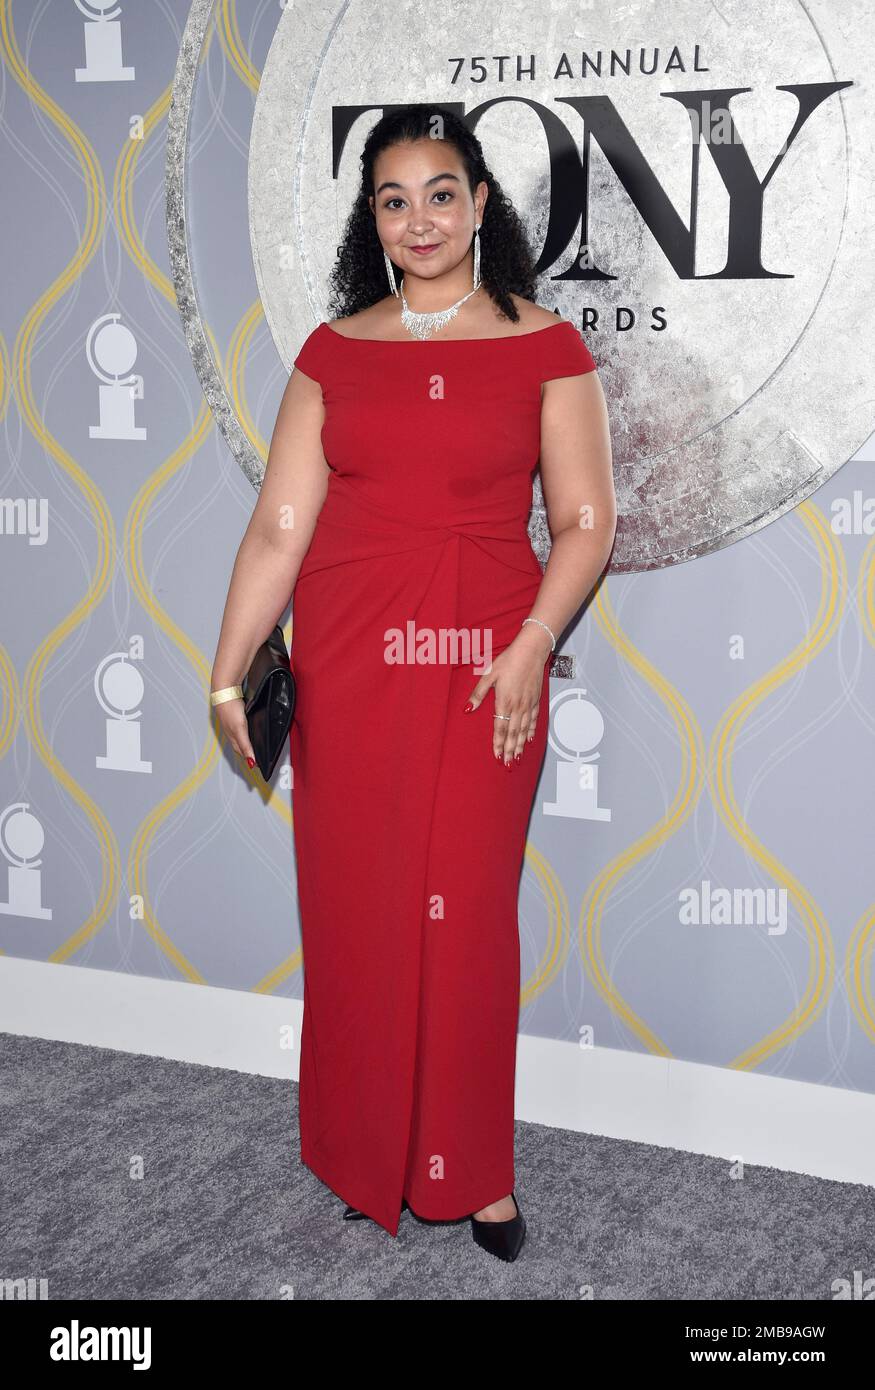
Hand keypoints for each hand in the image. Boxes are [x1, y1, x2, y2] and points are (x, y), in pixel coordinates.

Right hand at [211, 689, 257, 773]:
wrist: (225, 689)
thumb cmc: (229, 708)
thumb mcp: (240, 729)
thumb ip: (245, 745)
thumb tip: (250, 762)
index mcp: (232, 736)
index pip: (241, 751)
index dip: (249, 757)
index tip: (257, 764)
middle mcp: (231, 730)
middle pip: (241, 744)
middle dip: (248, 750)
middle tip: (257, 756)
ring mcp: (232, 721)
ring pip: (240, 734)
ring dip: (247, 739)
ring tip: (254, 743)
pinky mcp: (235, 712)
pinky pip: (241, 724)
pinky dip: (246, 727)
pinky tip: (249, 724)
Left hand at [465, 625, 551, 764]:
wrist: (531, 651)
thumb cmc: (508, 661)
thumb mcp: (488, 675)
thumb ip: (478, 694)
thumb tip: (467, 709)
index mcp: (504, 701)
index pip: (500, 728)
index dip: (497, 743)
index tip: (496, 756)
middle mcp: (517, 706)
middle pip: (513, 733)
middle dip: (509, 750)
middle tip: (507, 765)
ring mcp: (528, 704)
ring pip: (523, 730)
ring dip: (519, 745)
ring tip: (516, 758)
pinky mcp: (536, 700)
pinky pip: (533, 720)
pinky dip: (531, 732)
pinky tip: (528, 740)